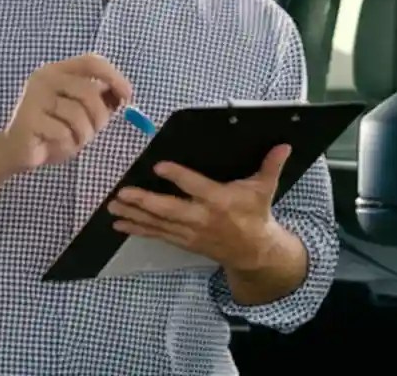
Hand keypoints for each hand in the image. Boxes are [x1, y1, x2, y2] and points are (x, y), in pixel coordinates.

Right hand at [0, 53, 133, 172]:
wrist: (15, 152)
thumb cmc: (53, 129)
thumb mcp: (82, 113)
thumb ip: (100, 100)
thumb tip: (122, 92)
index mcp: (58, 70)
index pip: (91, 62)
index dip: (114, 76)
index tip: (128, 95)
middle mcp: (44, 78)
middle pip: (89, 92)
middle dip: (99, 117)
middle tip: (94, 131)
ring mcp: (33, 98)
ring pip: (78, 115)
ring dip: (83, 135)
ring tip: (72, 139)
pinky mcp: (28, 120)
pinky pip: (63, 133)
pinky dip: (67, 144)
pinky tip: (54, 145)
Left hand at [107, 144, 291, 270]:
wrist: (253, 251)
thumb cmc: (255, 214)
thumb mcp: (265, 189)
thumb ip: (271, 166)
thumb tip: (283, 145)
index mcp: (220, 201)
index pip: (195, 186)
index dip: (177, 177)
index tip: (159, 166)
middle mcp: (201, 217)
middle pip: (169, 209)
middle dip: (144, 201)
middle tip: (122, 192)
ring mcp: (190, 232)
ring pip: (158, 223)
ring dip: (134, 215)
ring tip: (113, 206)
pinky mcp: (183, 241)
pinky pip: (157, 235)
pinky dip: (138, 229)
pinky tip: (120, 223)